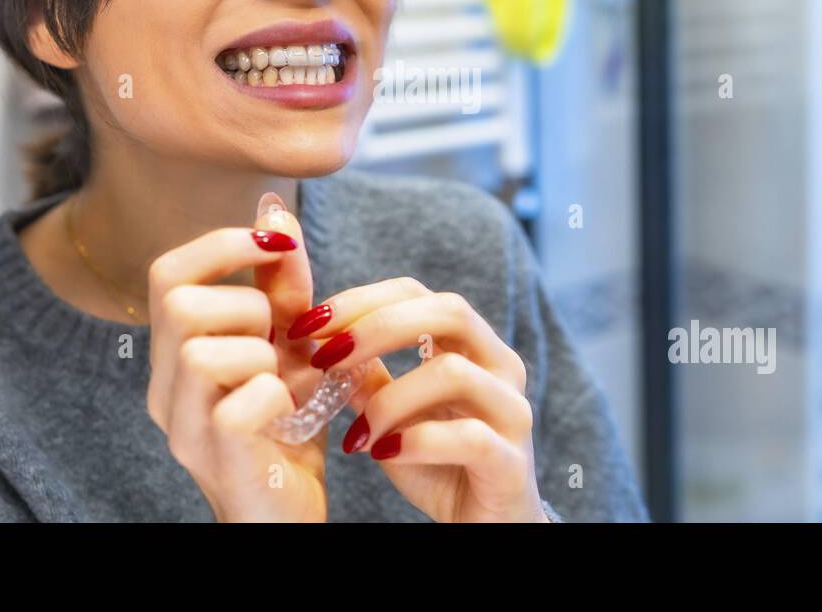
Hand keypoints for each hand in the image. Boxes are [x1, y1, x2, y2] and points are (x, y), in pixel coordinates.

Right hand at [146, 197, 324, 521]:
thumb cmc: (287, 427)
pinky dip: (276, 397)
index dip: (222, 245)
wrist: (291, 512)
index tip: (277, 246)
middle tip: (280, 343)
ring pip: (202, 351)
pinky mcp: (213, 458)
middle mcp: (163, 389)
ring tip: (284, 384)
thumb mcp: (290, 344)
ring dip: (262, 355)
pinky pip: (238, 402)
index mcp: (174, 354)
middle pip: (178, 303)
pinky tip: (288, 415)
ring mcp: (181, 427)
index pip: (167, 272)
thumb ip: (282, 285)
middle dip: (248, 307)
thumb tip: (276, 212)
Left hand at [287, 277, 547, 521]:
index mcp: (470, 344)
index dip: (361, 301)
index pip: (417, 293)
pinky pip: (469, 437)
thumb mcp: (391, 415)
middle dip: (377, 327)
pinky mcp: (512, 462)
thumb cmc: (438, 465)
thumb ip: (365, 378)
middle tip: (326, 356)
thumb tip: (318, 342)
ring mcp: (512, 412)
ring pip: (454, 373)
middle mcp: (500, 366)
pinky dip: (416, 442)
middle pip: (449, 312)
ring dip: (390, 398)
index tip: (308, 324)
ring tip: (355, 432)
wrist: (483, 528)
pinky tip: (381, 454)